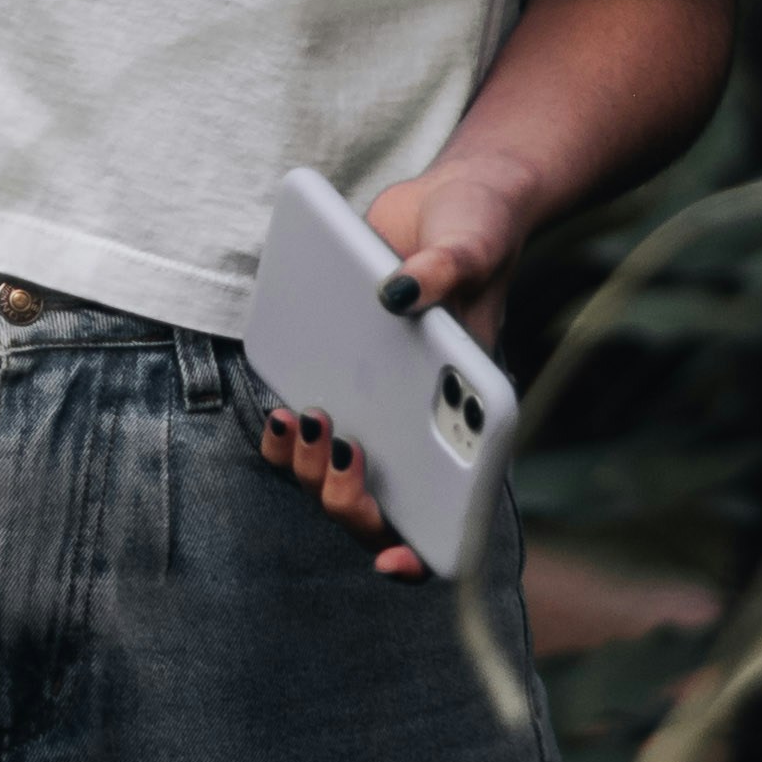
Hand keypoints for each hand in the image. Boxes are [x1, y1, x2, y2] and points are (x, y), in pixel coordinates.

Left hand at [256, 160, 520, 585]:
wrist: (447, 200)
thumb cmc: (479, 232)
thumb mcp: (471, 243)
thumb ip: (444, 270)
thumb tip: (397, 293)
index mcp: (470, 418)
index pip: (454, 512)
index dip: (421, 554)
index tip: (390, 561)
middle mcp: (423, 430)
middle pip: (376, 509)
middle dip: (346, 497)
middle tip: (340, 444)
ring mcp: (379, 413)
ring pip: (331, 480)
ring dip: (309, 469)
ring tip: (303, 417)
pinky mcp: (342, 383)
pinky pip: (304, 433)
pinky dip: (288, 435)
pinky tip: (282, 406)